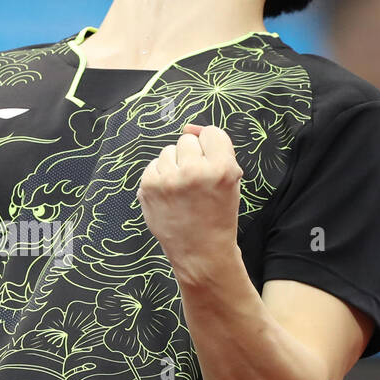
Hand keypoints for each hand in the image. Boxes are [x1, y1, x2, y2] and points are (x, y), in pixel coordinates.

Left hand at [137, 123, 242, 283]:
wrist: (201, 252)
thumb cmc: (218, 215)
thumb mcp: (231, 182)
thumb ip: (217, 151)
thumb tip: (189, 127)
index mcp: (222, 169)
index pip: (212, 133)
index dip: (211, 148)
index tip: (210, 164)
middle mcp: (194, 171)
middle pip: (187, 140)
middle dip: (192, 156)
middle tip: (195, 181)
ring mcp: (168, 180)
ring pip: (168, 151)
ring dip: (175, 165)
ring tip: (182, 190)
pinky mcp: (148, 188)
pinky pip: (153, 165)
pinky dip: (160, 176)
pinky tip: (169, 195)